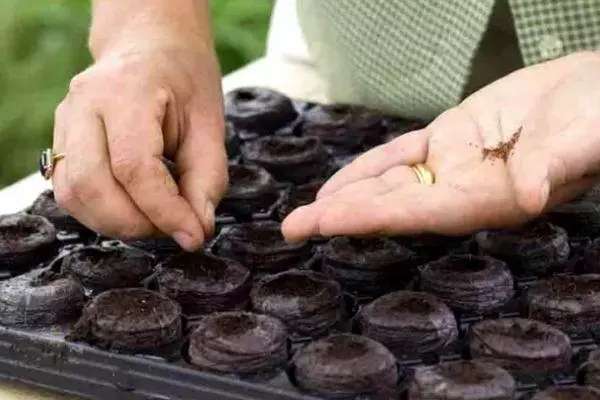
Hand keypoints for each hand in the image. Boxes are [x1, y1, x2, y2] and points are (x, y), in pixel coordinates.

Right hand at [52, 45, 227, 250]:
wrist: (151, 46)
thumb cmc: (184, 79)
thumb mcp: (210, 124)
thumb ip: (207, 178)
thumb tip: (196, 229)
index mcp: (125, 92)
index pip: (134, 168)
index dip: (164, 211)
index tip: (193, 236)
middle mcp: (84, 105)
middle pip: (93, 185)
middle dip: (136, 222)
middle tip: (174, 228)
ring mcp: (64, 121)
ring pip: (72, 194)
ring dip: (115, 223)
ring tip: (156, 219)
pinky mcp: (60, 140)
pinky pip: (69, 190)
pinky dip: (100, 213)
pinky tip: (132, 210)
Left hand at [282, 51, 599, 240]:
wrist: (596, 92)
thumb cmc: (596, 118)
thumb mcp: (580, 139)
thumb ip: (553, 166)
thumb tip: (530, 196)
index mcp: (491, 199)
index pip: (422, 212)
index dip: (374, 217)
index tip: (328, 221)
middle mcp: (463, 190)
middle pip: (393, 206)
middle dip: (342, 216)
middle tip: (293, 228)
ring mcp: (452, 165)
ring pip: (389, 184)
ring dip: (345, 196)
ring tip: (303, 213)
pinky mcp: (448, 138)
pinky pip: (400, 156)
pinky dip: (368, 168)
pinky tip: (338, 184)